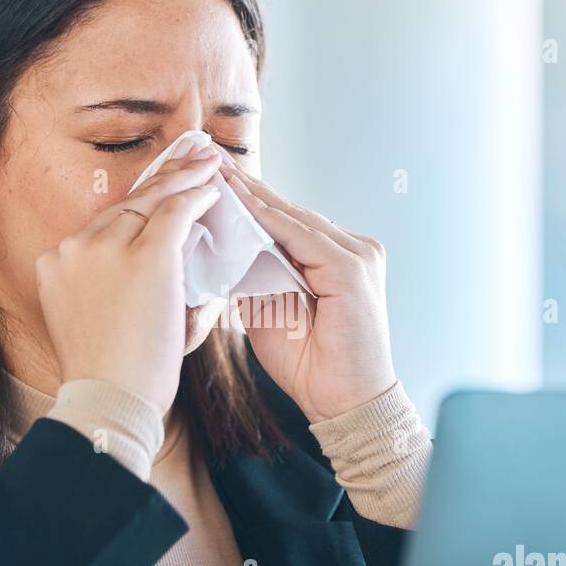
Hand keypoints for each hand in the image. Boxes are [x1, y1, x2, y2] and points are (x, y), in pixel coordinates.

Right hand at [34, 147, 222, 413]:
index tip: (158, 188)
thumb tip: (158, 265)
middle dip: (162, 178)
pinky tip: (213, 188)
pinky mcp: (144, 257)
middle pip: (126, 204)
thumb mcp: (96, 321)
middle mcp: (73, 248)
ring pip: (151, 202)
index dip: (138, 202)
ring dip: (183, 179)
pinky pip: (175, 214)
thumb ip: (113, 286)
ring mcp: (106, 249)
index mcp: (56, 263)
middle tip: (191, 156)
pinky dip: (196, 197)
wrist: (110, 402)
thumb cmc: (114, 377)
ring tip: (208, 162)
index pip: (105, 222)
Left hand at [216, 150, 396, 422]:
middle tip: (207, 159)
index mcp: (338, 258)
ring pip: (294, 218)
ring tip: (216, 173)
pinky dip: (268, 221)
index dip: (249, 200)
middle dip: (248, 188)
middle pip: (291, 212)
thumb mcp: (272, 311)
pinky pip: (301, 237)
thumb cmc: (310, 367)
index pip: (288, 221)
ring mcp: (357, 256)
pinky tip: (239, 204)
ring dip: (253, 196)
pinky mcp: (352, 269)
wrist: (345, 405)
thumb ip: (255, 276)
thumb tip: (220, 249)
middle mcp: (353, 249)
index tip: (211, 179)